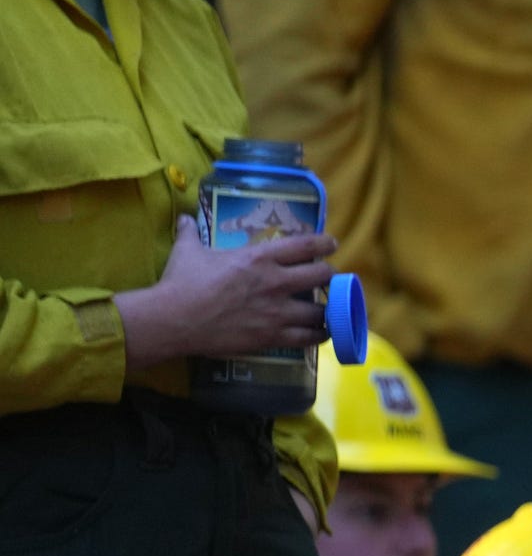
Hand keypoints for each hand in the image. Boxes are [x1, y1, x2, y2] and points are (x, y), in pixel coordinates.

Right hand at [114, 220, 335, 369]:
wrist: (175, 319)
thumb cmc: (182, 282)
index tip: (332, 244)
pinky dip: (319, 335)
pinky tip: (321, 332)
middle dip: (329, 275)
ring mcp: (278, 312)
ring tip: (328, 309)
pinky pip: (310, 337)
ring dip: (328, 309)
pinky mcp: (274, 337)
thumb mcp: (187, 251)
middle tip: (327, 277)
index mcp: (258, 258)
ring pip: (321, 310)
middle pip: (321, 276)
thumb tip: (184, 218)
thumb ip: (191, 233)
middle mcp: (275, 283)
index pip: (304, 246)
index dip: (324, 243)